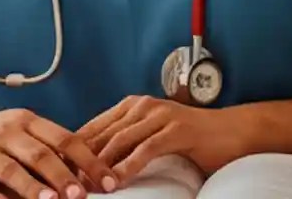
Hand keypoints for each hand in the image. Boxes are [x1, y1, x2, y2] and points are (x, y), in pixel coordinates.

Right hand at [0, 109, 115, 198]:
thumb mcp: (19, 132)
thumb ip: (48, 148)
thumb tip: (89, 175)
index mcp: (25, 120)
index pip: (64, 139)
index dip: (89, 161)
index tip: (108, 182)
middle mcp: (4, 131)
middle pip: (39, 154)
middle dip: (63, 177)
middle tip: (81, 196)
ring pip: (12, 170)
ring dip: (33, 188)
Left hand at [75, 96, 249, 190]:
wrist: (233, 132)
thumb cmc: (193, 139)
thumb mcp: (152, 137)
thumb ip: (128, 143)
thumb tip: (97, 164)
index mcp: (131, 106)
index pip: (93, 127)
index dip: (73, 149)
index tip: (57, 169)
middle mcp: (141, 106)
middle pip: (101, 134)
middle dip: (81, 159)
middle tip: (66, 180)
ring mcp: (158, 115)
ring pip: (119, 141)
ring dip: (99, 165)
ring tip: (86, 185)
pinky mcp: (175, 130)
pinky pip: (145, 149)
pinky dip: (127, 167)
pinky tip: (116, 181)